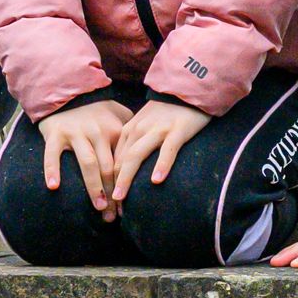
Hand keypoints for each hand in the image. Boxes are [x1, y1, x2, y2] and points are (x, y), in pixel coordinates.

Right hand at [34, 100, 133, 213]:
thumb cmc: (95, 109)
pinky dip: (52, 169)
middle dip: (112, 194)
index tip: (125, 208)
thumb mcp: (117, 114)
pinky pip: (53, 154)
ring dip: (94, 187)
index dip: (124, 186)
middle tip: (112, 217)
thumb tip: (145, 151)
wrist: (66, 91)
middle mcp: (97, 132)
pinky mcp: (56, 133)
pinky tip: (54, 187)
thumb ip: (131, 130)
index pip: (122, 164)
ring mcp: (76, 133)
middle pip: (107, 168)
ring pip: (87, 164)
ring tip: (99, 207)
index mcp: (115, 130)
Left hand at [95, 98, 213, 207]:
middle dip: (113, 185)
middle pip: (121, 161)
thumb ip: (134, 144)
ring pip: (137, 156)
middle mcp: (139, 130)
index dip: (109, 182)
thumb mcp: (144, 125)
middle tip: (110, 208)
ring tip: (121, 198)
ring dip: (127, 178)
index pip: (114, 160)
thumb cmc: (167, 113)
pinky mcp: (177, 130)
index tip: (108, 202)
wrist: (188, 89)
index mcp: (129, 130)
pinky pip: (167, 150)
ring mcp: (158, 130)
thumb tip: (124, 171)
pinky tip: (156, 181)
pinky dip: (161, 165)